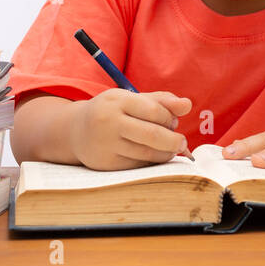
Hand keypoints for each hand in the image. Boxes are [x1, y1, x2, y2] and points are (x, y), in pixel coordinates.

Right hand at [69, 88, 191, 170]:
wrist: (76, 131)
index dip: (170, 118)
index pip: (154, 111)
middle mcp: (108, 122)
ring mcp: (106, 145)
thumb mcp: (132, 99)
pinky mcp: (106, 164)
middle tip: (181, 143)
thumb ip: (161, 101)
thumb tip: (188, 104)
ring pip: (147, 153)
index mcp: (117, 101)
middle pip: (152, 135)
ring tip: (170, 149)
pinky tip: (153, 156)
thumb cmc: (112, 111)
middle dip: (173, 141)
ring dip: (165, 153)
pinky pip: (138, 165)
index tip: (174, 121)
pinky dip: (151, 162)